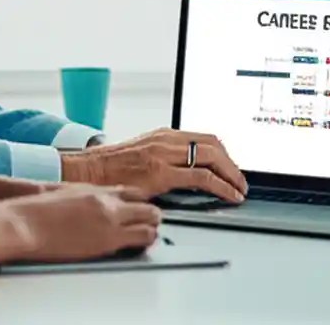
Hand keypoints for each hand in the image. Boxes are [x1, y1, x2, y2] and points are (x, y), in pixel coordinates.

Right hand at [0, 186, 160, 269]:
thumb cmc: (35, 210)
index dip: (141, 202)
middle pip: (147, 206)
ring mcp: (110, 220)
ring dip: (151, 230)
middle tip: (151, 223)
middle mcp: (108, 202)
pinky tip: (138, 247)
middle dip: (152, 216)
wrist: (25, 222)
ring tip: (147, 236)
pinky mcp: (107, 241)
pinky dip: (143, 243)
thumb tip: (91, 201)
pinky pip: (139, 241)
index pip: (133, 192)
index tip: (142, 209)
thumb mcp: (65, 192)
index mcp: (96, 190)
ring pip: (149, 224)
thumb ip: (84, 196)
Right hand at [60, 128, 247, 202]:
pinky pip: (201, 176)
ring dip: (232, 174)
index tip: (233, 167)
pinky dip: (221, 186)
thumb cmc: (111, 167)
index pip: (205, 138)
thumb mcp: (143, 153)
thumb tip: (185, 172)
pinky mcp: (161, 173)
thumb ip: (164, 158)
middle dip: (233, 164)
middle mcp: (167, 139)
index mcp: (164, 134)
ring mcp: (165, 154)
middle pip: (214, 144)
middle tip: (241, 181)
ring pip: (212, 157)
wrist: (88, 170)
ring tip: (239, 189)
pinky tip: (228, 195)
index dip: (225, 154)